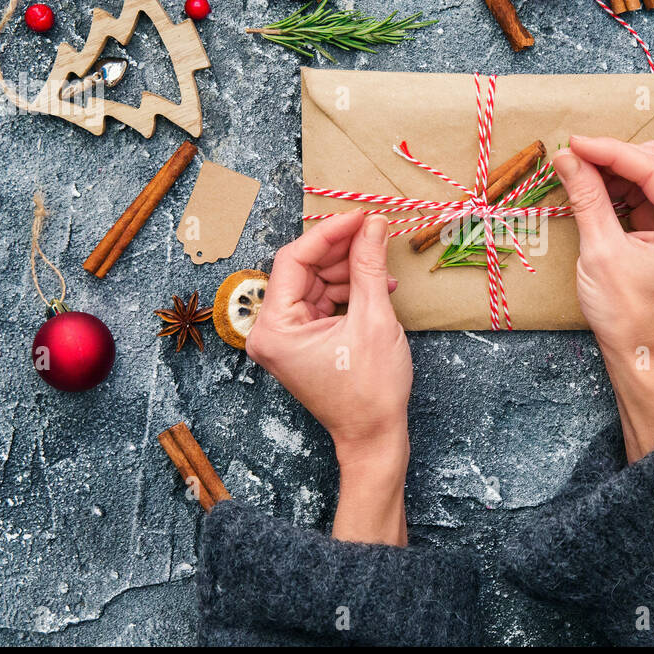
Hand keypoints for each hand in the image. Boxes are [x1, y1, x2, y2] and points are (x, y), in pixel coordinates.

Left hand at [247, 212, 411, 544]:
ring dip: (349, 271)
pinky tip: (376, 287)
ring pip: (314, 283)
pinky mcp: (301, 343)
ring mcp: (284, 338)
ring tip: (383, 268)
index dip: (329, 233)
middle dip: (342, 251)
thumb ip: (369, 266)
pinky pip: (321, 302)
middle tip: (376, 233)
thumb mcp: (374, 319)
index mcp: (274, 327)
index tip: (361, 216)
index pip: (294, 260)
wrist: (374, 438)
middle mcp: (270, 331)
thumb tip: (373, 224)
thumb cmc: (371, 390)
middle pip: (304, 270)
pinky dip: (347, 292)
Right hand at [552, 136, 653, 459]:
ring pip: (648, 175)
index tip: (574, 142)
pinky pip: (643, 194)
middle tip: (570, 156)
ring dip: (611, 170)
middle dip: (611, 158)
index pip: (652, 168)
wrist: (637, 350)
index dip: (610, 151)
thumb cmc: (626, 313)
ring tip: (575, 169)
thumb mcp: (601, 251)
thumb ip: (587, 199)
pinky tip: (590, 186)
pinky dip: (617, 187)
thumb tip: (568, 157)